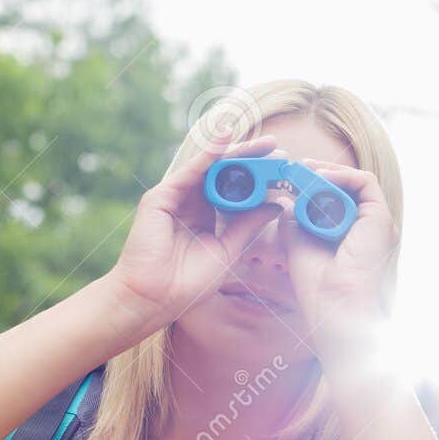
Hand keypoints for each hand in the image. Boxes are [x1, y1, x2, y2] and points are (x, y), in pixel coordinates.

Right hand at [105, 131, 284, 335]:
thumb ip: (249, 225)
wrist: (155, 298)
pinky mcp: (161, 197)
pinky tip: (225, 141)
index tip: (283, 167)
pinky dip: (207, 155)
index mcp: (207, 215)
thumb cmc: (188, 283)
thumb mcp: (228, 249)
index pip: (235, 188)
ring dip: (236, 151)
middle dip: (252, 157)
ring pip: (209, 167)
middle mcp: (191, 201)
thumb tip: (277, 204)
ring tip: (262, 142)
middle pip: (224, 172)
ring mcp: (176, 197)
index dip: (258, 176)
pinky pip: (189, 172)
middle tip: (277, 146)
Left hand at [279, 158, 399, 359]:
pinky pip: (365, 182)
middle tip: (295, 168)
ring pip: (357, 183)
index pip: (339, 199)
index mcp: (354, 236)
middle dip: (321, 173)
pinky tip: (319, 178)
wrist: (334, 305)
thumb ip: (296, 219)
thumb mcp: (299, 242)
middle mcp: (369, 228)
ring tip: (304, 172)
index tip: (292, 178)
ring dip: (329, 172)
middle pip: (348, 188)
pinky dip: (342, 175)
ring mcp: (378, 222)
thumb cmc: (319, 286)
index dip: (317, 184)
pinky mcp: (380, 218)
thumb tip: (286, 199)